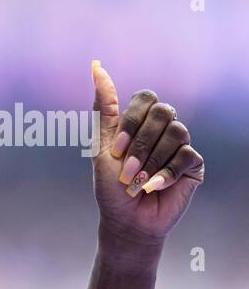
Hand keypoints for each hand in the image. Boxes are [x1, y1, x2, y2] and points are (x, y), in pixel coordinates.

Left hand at [90, 60, 204, 243]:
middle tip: (126, 171)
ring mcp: (179, 145)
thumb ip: (102, 108)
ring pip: (177, 132)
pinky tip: (153, 187)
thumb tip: (96, 67)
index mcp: (140, 122)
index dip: (132, 121)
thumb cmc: (110, 188)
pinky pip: (186, 156)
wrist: (126, 221)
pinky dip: (165, 173)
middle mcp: (162, 129)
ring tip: (137, 182)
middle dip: (140, 145)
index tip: (116, 150)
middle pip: (162, 113)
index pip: (146, 97)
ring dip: (151, 160)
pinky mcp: (193, 165)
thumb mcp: (100, 147)